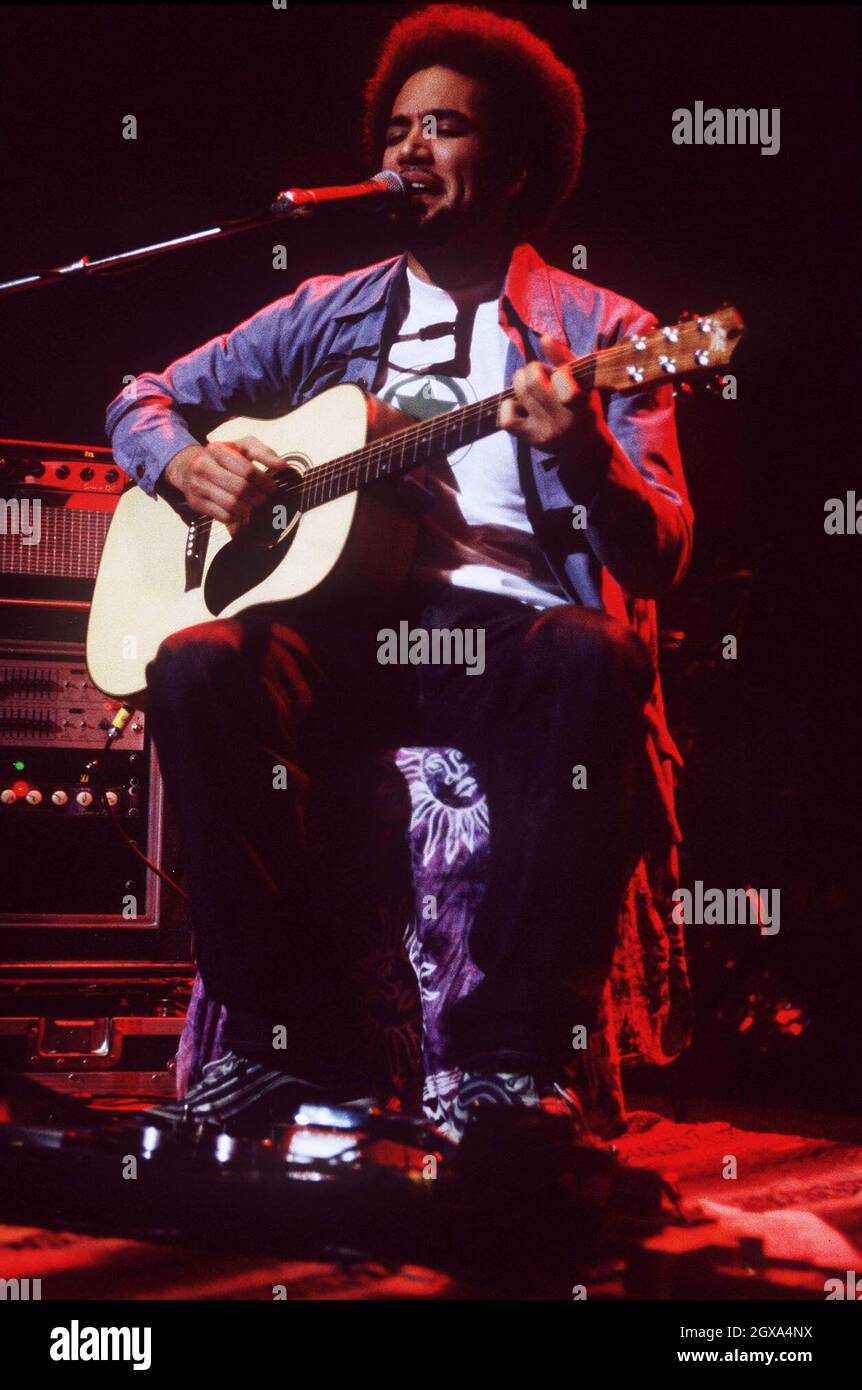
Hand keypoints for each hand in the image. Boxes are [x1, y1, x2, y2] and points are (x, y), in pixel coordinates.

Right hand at [164, 436, 284, 528]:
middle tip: (264, 499)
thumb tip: (282, 465)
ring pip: (232, 504)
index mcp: (217, 450)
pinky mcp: (196, 503)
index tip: (272, 488)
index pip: (247, 470)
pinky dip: (236, 517)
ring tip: (253, 505)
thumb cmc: (222, 458)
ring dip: (248, 508)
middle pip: (240, 489)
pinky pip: (223, 516)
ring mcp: (197, 486)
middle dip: (258, 497)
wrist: (188, 468)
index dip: (264, 482)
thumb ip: (264, 452)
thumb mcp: (242, 447)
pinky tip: (240, 511)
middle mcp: (203, 466)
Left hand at [499, 333, 612, 458]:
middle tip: (538, 374)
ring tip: (530, 386)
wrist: (583, 447)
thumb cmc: (583, 407)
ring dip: (520, 382)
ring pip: (519, 393)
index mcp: (581, 404)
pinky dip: (508, 406)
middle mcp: (563, 421)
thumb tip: (543, 337)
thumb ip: (564, 358)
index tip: (562, 375)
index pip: (562, 378)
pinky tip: (520, 405)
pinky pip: (506, 418)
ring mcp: (544, 432)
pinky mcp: (530, 439)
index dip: (557, 371)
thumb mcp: (583, 381)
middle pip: (532, 382)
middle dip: (532, 370)